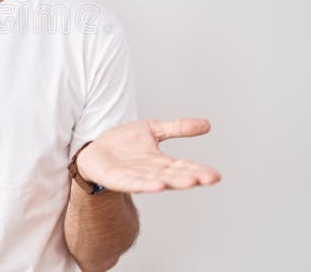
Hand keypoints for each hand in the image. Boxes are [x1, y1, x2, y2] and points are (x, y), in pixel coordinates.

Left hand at [77, 118, 221, 192]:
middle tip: (210, 179)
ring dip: (174, 182)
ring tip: (190, 182)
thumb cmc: (123, 143)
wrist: (94, 150)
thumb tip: (207, 124)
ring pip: (158, 180)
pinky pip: (134, 183)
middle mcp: (152, 172)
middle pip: (175, 175)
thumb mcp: (152, 129)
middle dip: (192, 177)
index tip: (216, 175)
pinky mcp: (118, 179)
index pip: (185, 166)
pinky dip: (147, 185)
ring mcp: (135, 176)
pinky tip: (159, 185)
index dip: (200, 170)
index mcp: (161, 162)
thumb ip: (177, 128)